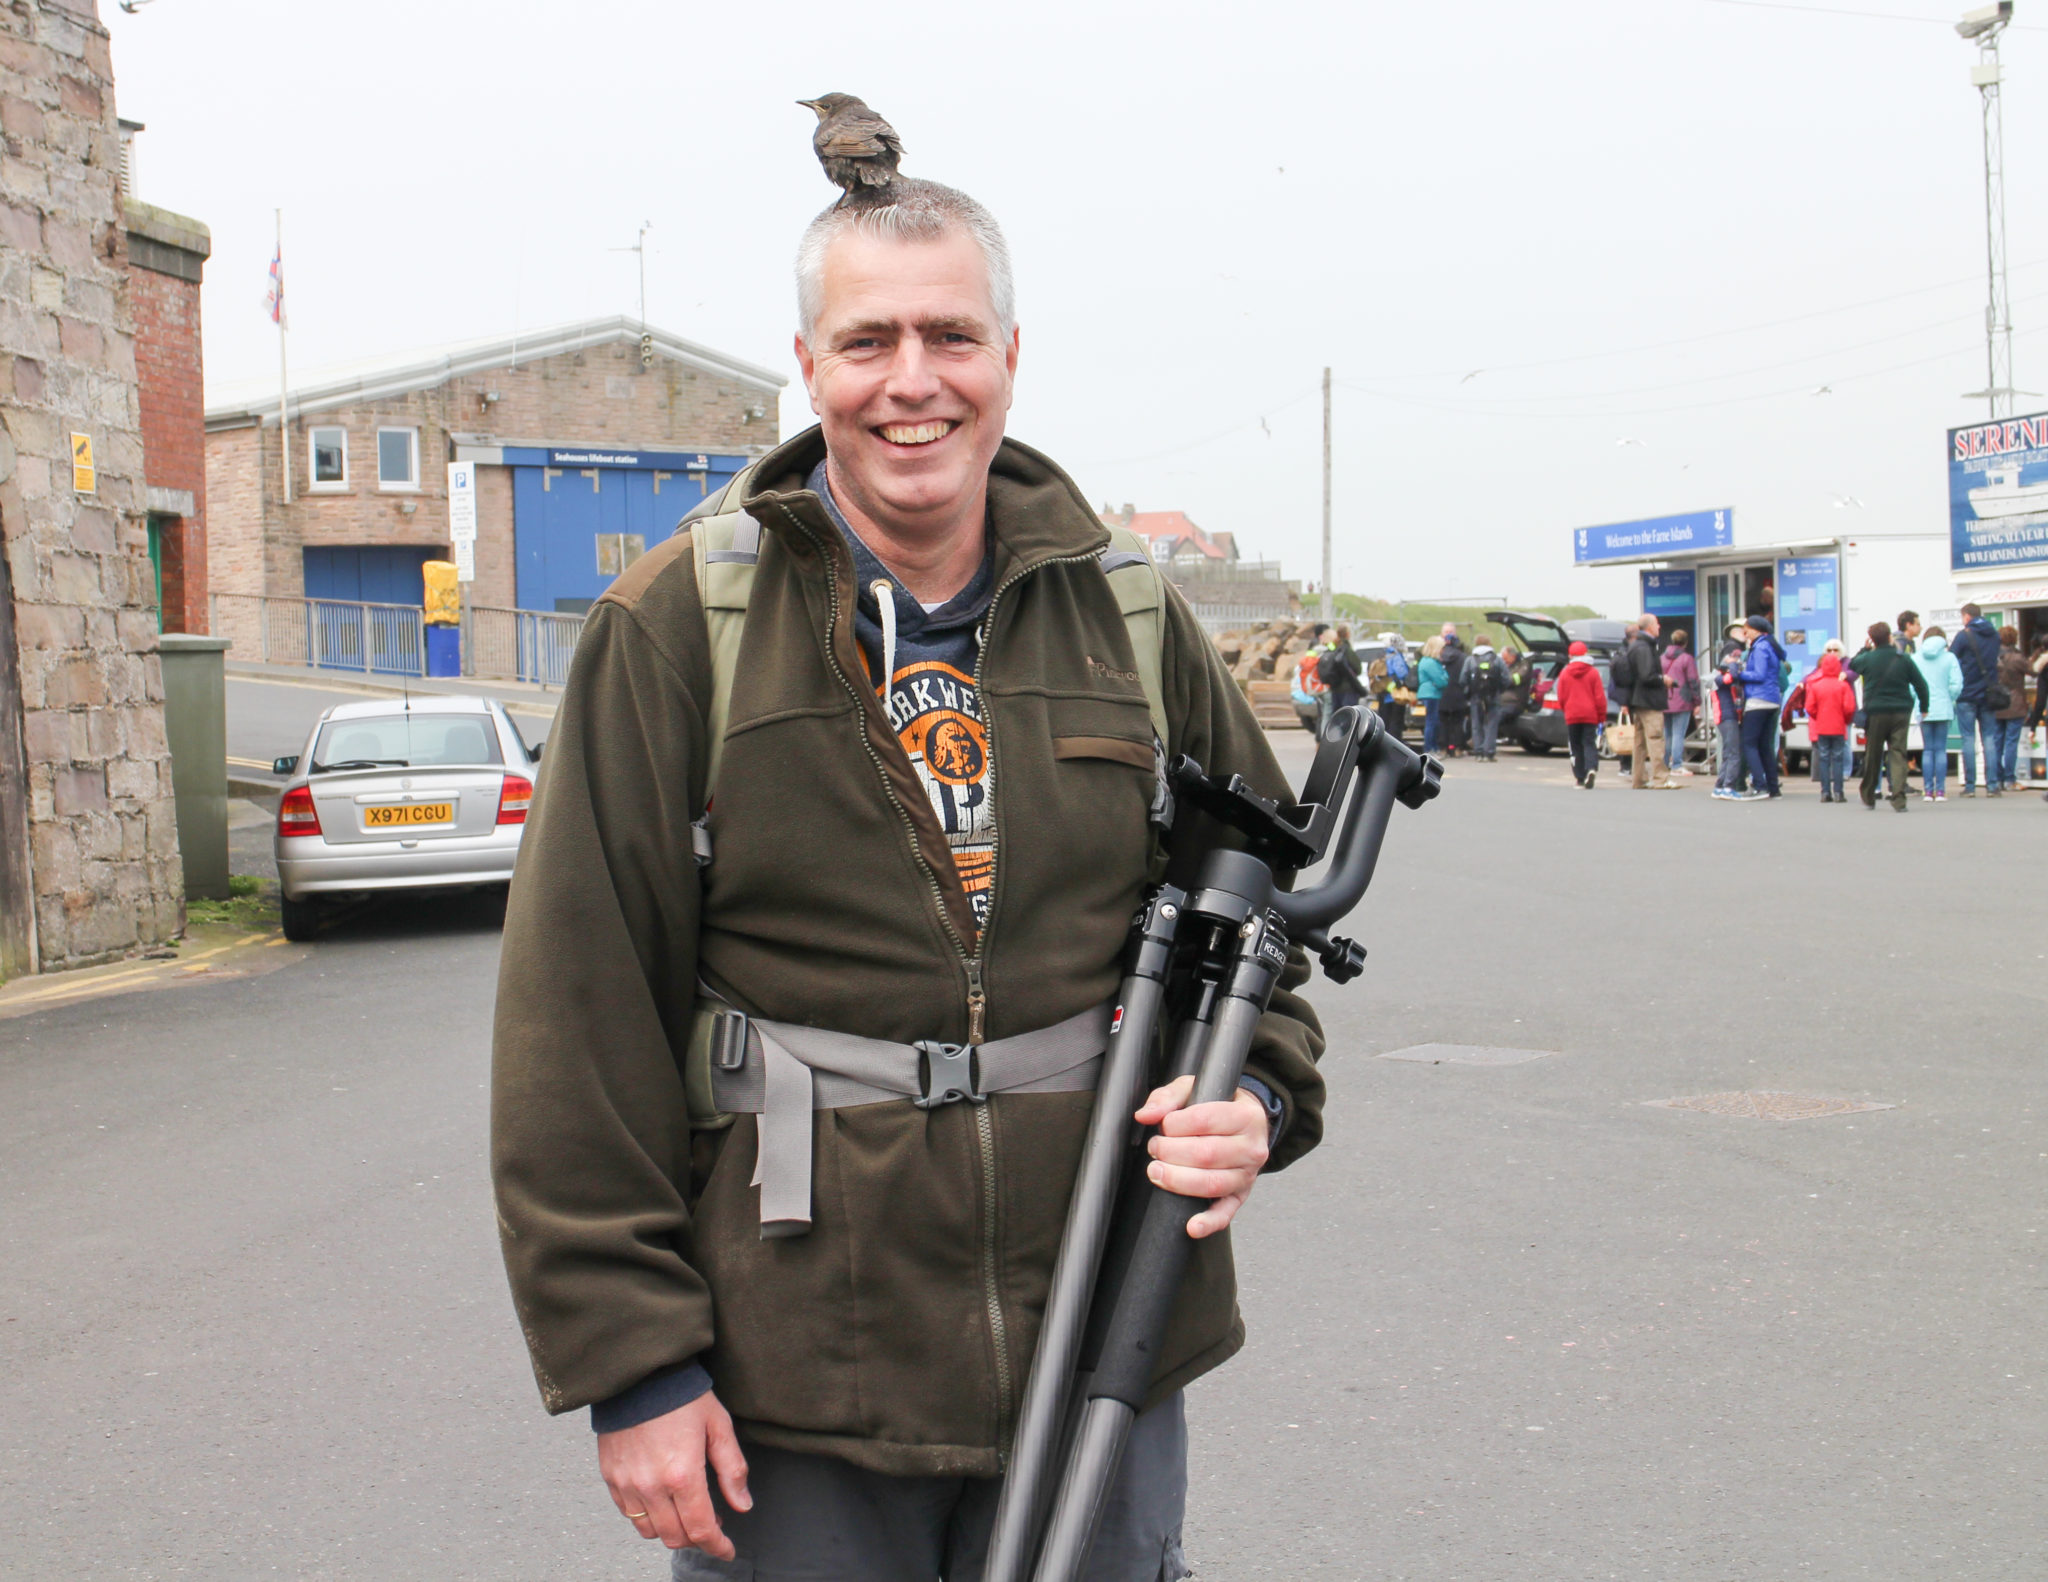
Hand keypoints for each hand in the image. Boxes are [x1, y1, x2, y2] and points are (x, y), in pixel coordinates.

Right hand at [599, 1391, 750, 1555]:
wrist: (640, 1374)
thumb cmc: (683, 1395)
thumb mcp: (719, 1426)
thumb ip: (732, 1469)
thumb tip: (742, 1505)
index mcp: (683, 1475)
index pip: (702, 1529)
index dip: (718, 1546)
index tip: (727, 1550)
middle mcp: (652, 1486)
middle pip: (676, 1537)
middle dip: (697, 1539)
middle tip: (712, 1525)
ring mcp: (628, 1484)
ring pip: (650, 1531)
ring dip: (672, 1531)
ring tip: (686, 1513)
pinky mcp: (611, 1477)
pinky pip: (629, 1513)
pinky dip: (647, 1517)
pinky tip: (662, 1501)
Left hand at [1134, 1076, 1271, 1238]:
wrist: (1248, 1123)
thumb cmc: (1218, 1105)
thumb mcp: (1195, 1090)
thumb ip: (1168, 1098)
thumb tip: (1146, 1115)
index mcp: (1246, 1116)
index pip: (1205, 1120)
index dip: (1175, 1125)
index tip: (1162, 1126)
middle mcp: (1252, 1147)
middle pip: (1207, 1154)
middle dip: (1171, 1152)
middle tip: (1154, 1149)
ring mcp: (1248, 1175)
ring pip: (1213, 1184)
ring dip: (1178, 1181)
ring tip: (1156, 1172)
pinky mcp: (1240, 1196)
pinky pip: (1226, 1213)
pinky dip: (1209, 1223)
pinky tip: (1192, 1227)